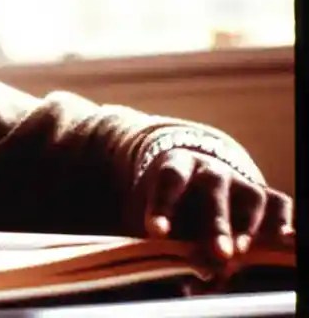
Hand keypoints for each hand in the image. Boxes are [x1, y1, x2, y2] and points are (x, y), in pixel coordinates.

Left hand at [134, 150, 293, 264]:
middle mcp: (211, 170)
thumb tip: (194, 274)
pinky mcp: (264, 195)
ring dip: (246, 226)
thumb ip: (166, 241)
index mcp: (177, 166)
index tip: (157, 233)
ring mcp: (240, 182)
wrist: (191, 181)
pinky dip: (282, 222)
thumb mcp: (157, 215)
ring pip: (251, 197)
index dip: (163, 205)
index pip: (171, 179)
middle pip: (215, 187)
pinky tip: (283, 240)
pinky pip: (278, 204)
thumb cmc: (168, 205)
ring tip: (239, 252)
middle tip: (217, 252)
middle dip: (216, 222)